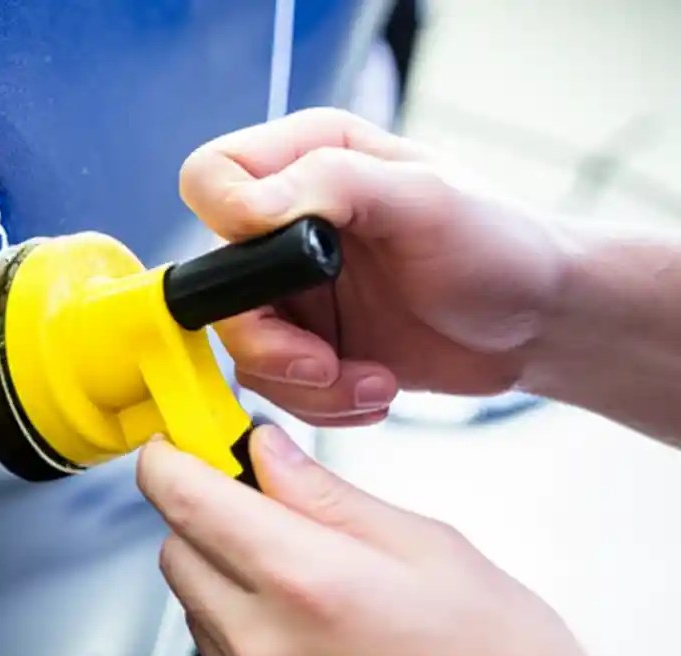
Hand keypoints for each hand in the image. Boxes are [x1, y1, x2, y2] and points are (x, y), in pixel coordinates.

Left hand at [136, 426, 637, 655]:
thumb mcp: (427, 547)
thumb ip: (328, 495)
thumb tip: (266, 452)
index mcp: (305, 580)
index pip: (181, 496)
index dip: (170, 454)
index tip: (182, 438)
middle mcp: (266, 643)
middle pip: (173, 547)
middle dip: (200, 510)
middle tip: (254, 494)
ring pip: (191, 600)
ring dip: (219, 567)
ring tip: (297, 565)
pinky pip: (217, 651)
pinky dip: (238, 619)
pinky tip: (301, 615)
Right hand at [180, 108, 573, 424]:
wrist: (538, 323)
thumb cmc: (499, 243)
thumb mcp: (424, 198)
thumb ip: (332, 183)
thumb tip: (244, 207)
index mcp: (306, 159)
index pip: (210, 177)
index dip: (227, 222)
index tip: (290, 263)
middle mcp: (285, 222)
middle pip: (212, 285)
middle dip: (268, 340)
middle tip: (323, 363)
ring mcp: (291, 289)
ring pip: (240, 347)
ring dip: (304, 383)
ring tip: (373, 381)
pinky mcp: (305, 344)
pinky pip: (273, 385)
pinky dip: (321, 403)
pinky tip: (375, 387)